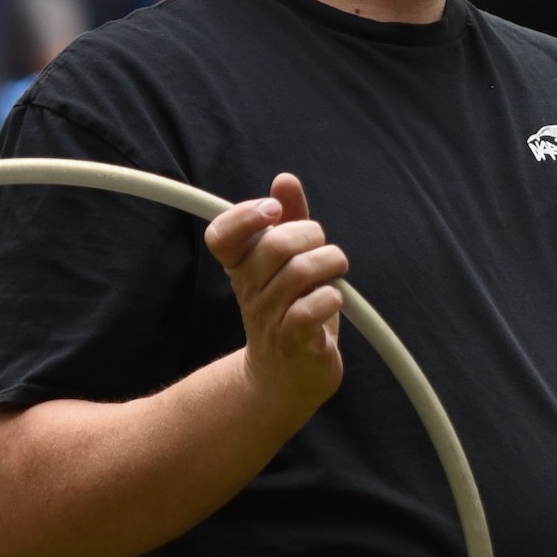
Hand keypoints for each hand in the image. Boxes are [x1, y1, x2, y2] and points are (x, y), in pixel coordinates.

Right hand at [206, 172, 347, 425]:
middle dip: (310, 235)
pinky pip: (312, 308)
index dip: (245, 215)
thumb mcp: (289, 262)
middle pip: (275, 246)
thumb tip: (284, 180)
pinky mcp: (294, 342)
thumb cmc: (292, 311)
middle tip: (322, 246)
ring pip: (301, 273)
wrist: (288, 377)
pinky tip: (332, 301)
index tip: (273, 210)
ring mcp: (270, 318)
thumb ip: (290, 219)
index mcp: (243, 268)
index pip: (221, 235)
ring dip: (330, 263)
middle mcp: (250, 291)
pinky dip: (331, 297)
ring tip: (335, 272)